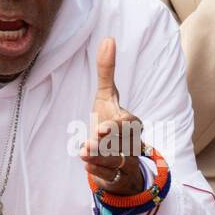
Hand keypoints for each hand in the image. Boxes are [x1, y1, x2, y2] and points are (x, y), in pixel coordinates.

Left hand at [80, 37, 144, 196]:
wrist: (118, 154)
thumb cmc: (110, 121)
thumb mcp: (106, 96)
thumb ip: (107, 71)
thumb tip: (108, 38)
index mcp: (131, 122)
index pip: (128, 123)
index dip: (116, 125)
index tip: (101, 128)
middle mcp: (131, 141)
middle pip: (123, 142)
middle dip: (108, 142)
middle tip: (92, 141)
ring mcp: (125, 160)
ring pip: (116, 160)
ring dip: (100, 157)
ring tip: (84, 152)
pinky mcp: (117, 176)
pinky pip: (110, 175)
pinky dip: (98, 171)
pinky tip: (86, 164)